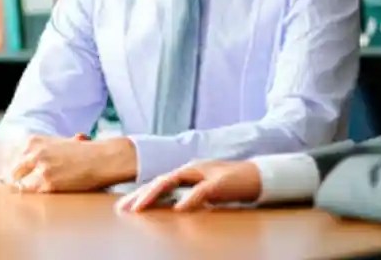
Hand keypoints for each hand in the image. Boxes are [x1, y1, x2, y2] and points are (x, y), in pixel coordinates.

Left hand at [8, 134, 134, 192]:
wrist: (104, 158)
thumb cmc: (86, 153)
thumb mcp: (59, 144)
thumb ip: (43, 152)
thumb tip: (28, 165)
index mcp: (34, 141)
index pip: (13, 160)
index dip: (17, 173)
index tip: (20, 181)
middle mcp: (33, 152)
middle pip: (13, 173)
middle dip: (18, 183)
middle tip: (24, 193)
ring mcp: (40, 167)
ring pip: (19, 185)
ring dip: (25, 192)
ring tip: (32, 199)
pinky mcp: (48, 183)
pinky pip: (31, 194)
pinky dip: (33, 200)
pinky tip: (40, 202)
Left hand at [114, 160, 261, 212]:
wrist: (258, 175)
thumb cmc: (230, 184)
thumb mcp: (204, 190)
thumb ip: (188, 195)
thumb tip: (172, 207)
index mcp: (186, 173)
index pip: (158, 183)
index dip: (139, 194)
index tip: (123, 206)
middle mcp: (190, 171)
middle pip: (158, 181)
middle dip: (139, 195)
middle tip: (122, 209)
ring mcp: (203, 174)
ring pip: (172, 182)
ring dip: (154, 195)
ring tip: (139, 207)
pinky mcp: (218, 183)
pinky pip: (200, 191)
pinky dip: (189, 200)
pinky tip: (178, 209)